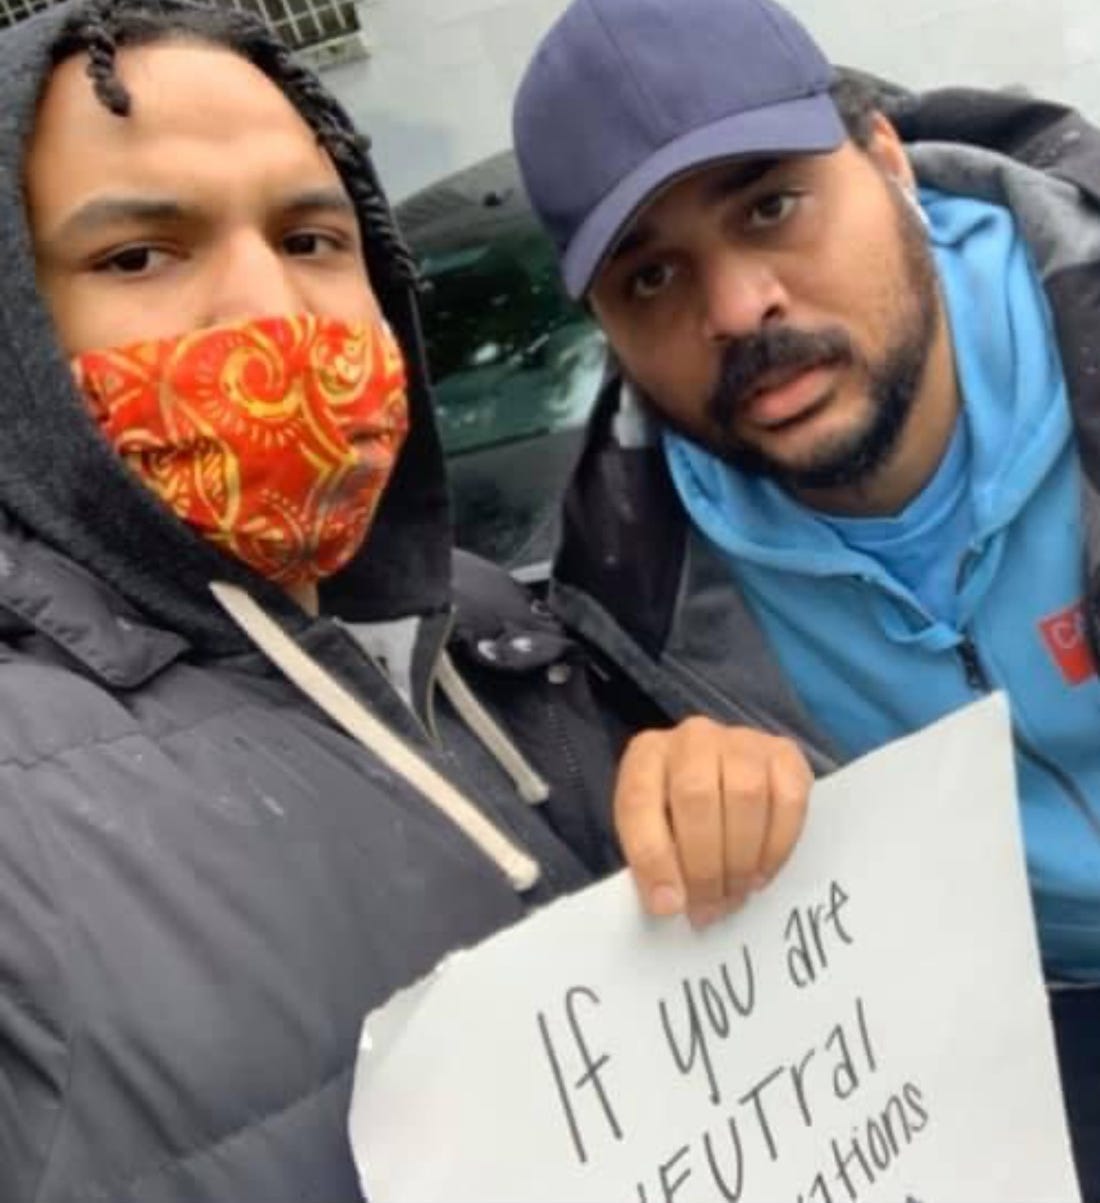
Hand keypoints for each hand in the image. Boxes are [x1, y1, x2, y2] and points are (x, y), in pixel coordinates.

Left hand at [614, 717, 812, 927]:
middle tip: (707, 909)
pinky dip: (776, 847)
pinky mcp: (784, 754)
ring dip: (740, 859)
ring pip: (745, 795)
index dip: (652, 858)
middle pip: (697, 796)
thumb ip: (651, 863)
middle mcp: (693, 737)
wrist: (724, 780)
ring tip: (733, 895)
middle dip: (703, 866)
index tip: (668, 906)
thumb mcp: (650, 832)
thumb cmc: (679, 814)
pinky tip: (760, 874)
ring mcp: (742, 740)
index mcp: (646, 754)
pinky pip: (788, 799)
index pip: (639, 800)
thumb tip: (670, 904)